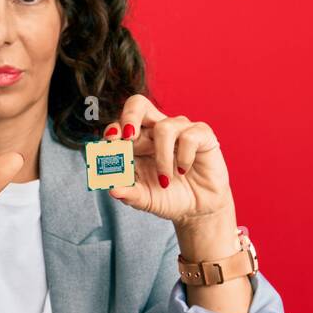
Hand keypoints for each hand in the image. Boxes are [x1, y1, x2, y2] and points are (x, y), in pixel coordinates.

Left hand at [100, 95, 233, 228]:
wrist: (198, 209)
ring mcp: (179, 129)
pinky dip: (184, 158)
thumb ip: (128, 193)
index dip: (113, 130)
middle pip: (138, 104)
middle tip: (128, 137)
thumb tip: (112, 189)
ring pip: (164, 127)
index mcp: (137, 142)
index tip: (110, 143)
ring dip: (162, 157)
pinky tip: (183, 170)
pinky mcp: (201, 134)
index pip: (121, 124)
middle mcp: (156, 130)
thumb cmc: (168, 197)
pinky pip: (189, 136)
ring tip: (165, 180)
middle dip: (130, 116)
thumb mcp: (144, 199)